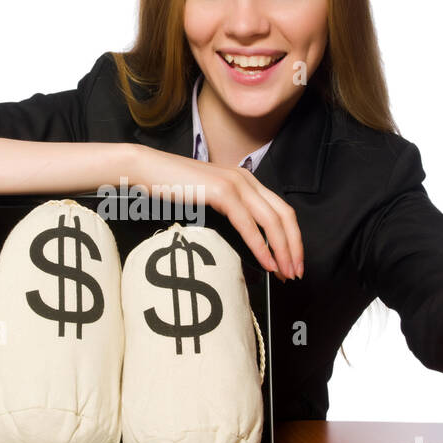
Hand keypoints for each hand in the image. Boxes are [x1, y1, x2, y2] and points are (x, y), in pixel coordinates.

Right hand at [132, 145, 302, 280]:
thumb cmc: (172, 188)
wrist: (147, 169)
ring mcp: (236, 183)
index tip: (292, 262)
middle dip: (294, 248)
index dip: (292, 238)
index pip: (281, 210)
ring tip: (285, 273)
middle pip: (285, 216)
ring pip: (272, 222)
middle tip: (295, 273)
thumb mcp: (209, 200)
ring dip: (283, 251)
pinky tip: (266, 263)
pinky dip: (261, 246)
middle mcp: (247, 179)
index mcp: (246, 180)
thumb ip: (229, 214)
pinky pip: (249, 225)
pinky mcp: (223, 192)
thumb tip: (244, 243)